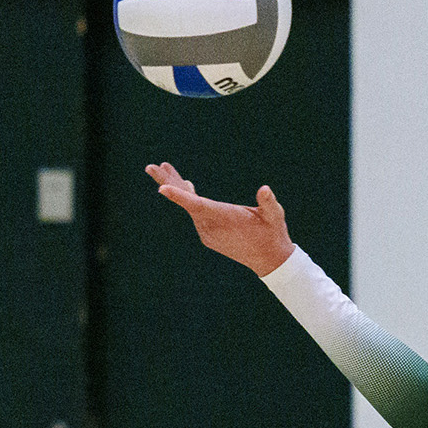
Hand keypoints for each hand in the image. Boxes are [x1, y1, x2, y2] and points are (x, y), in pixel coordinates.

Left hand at [145, 162, 295, 275]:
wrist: (270, 260)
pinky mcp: (208, 234)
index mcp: (224, 219)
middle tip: (151, 167)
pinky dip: (187, 198)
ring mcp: (207, 232)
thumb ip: (269, 203)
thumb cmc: (273, 234)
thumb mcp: (275, 216)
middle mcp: (211, 227)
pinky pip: (194, 213)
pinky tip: (186, 184)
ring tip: (163, 167)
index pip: (198, 205)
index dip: (180, 196)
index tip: (162, 189)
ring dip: (176, 186)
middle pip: (185, 202)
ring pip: (188, 206)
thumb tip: (265, 190)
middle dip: (167, 182)